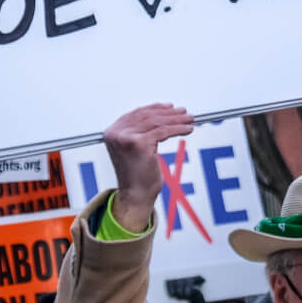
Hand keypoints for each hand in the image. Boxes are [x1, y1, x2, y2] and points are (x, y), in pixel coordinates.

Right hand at [103, 103, 194, 231]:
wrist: (135, 195)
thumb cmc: (137, 174)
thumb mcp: (135, 147)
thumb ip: (140, 131)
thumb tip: (162, 114)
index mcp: (112, 132)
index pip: (137, 113)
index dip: (156, 108)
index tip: (170, 107)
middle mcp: (116, 133)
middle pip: (149, 116)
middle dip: (170, 114)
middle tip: (185, 113)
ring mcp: (126, 138)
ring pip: (158, 122)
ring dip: (177, 120)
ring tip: (189, 119)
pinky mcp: (139, 143)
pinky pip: (164, 131)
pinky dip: (178, 128)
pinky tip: (187, 129)